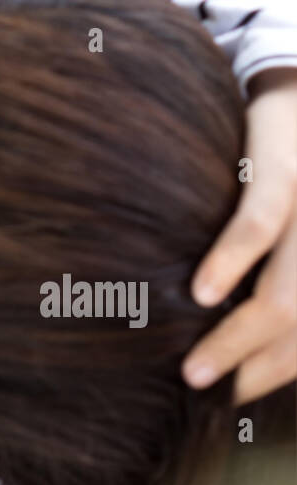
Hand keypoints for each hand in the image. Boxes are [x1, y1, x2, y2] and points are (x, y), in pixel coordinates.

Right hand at [186, 69, 296, 404]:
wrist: (292, 87)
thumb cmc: (285, 176)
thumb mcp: (292, 238)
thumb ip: (277, 282)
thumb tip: (242, 347)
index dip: (283, 370)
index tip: (238, 396)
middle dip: (261, 368)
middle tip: (217, 397)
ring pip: (286, 292)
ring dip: (238, 338)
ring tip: (197, 371)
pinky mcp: (285, 168)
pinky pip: (261, 224)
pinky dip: (230, 261)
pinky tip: (201, 293)